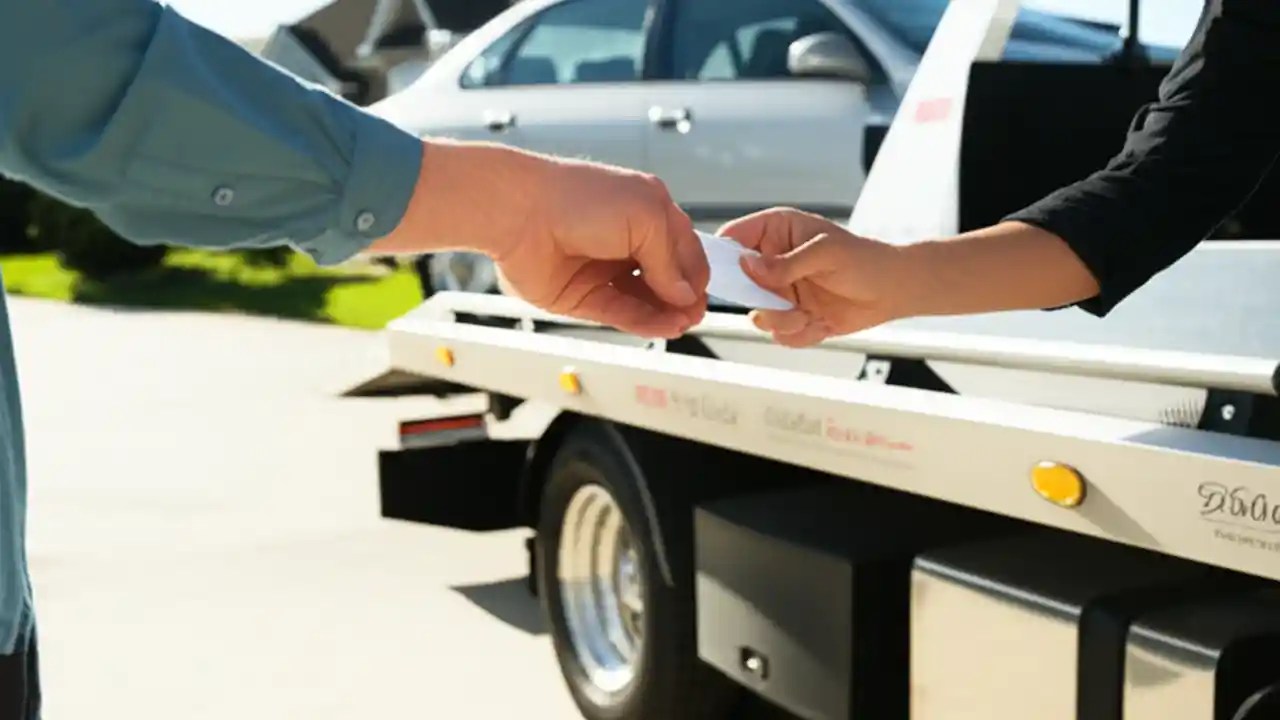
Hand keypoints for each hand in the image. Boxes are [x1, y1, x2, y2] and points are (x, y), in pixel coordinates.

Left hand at [493, 154, 708, 338]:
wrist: (519, 213)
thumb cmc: (577, 199)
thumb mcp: (645, 218)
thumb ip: (669, 260)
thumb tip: (686, 294)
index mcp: (646, 210)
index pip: (683, 249)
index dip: (696, 273)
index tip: (704, 295)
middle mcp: (626, 239)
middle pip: (666, 277)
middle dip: (683, 297)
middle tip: (695, 315)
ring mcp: (604, 268)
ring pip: (645, 298)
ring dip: (665, 312)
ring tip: (681, 324)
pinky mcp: (583, 295)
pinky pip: (620, 312)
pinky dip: (643, 321)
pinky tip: (661, 326)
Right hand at [718, 208, 915, 346]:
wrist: (893, 290)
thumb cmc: (865, 260)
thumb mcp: (825, 253)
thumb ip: (785, 262)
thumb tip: (748, 266)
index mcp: (776, 231)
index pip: (733, 237)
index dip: (721, 255)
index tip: (724, 276)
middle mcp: (773, 262)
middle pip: (737, 283)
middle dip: (758, 299)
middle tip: (778, 302)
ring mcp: (781, 291)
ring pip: (757, 314)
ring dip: (780, 321)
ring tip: (806, 316)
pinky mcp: (792, 317)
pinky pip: (778, 333)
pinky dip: (797, 334)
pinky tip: (818, 324)